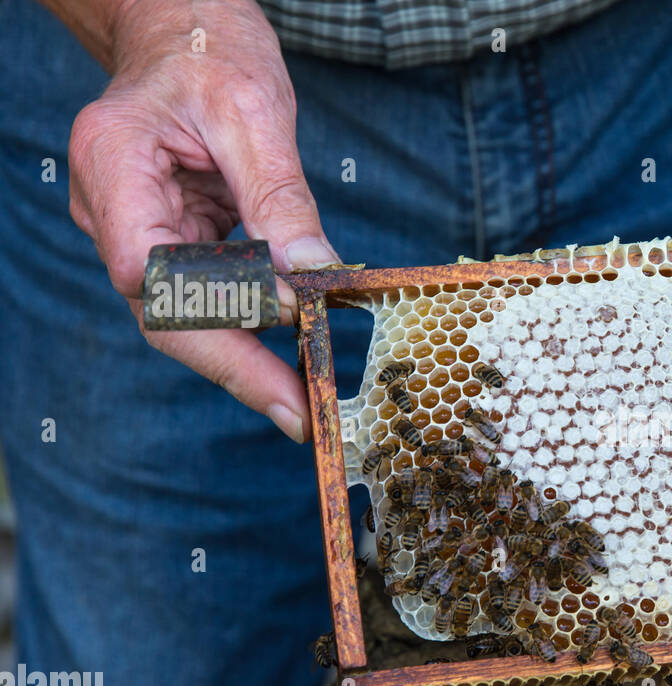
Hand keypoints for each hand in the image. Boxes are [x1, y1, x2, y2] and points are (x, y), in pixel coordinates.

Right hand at [63, 0, 337, 440]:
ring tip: (305, 399)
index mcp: (115, 167)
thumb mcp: (254, 112)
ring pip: (184, 316)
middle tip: (301, 414)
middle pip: (165, 313)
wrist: (183, 26)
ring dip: (245, 361)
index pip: (151, 272)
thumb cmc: (211, 51)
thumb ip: (279, 198)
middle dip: (235, 369)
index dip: (215, 316)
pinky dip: (249, 326)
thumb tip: (312, 277)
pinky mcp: (170, 240)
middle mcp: (113, 210)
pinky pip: (205, 296)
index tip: (286, 335)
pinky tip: (294, 354)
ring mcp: (136, 230)